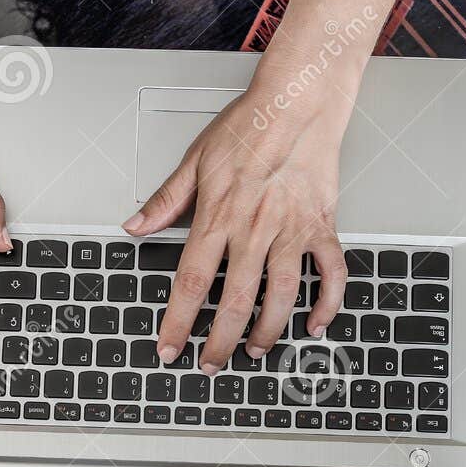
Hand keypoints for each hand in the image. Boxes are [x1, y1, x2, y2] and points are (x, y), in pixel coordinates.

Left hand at [123, 87, 350, 373]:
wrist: (299, 102)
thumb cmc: (248, 126)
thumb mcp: (195, 160)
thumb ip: (165, 201)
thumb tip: (135, 227)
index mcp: (219, 216)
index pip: (192, 281)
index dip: (178, 321)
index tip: (169, 347)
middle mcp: (256, 229)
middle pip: (236, 301)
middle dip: (220, 341)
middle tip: (210, 364)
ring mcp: (292, 230)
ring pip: (281, 296)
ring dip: (268, 331)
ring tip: (254, 350)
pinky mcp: (322, 226)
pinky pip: (330, 274)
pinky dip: (326, 304)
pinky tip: (314, 325)